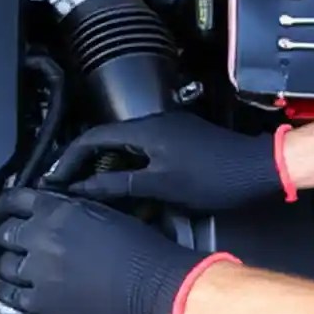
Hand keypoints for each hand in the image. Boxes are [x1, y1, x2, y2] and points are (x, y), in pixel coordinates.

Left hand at [0, 188, 236, 313]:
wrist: (157, 288)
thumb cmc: (144, 250)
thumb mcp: (107, 213)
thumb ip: (74, 209)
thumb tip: (58, 209)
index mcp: (59, 211)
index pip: (15, 199)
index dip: (6, 205)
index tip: (5, 209)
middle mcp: (42, 238)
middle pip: (4, 233)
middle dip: (7, 236)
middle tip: (10, 240)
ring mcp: (39, 272)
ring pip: (3, 264)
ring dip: (8, 263)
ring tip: (13, 265)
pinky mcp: (43, 303)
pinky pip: (9, 296)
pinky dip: (7, 290)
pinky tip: (12, 289)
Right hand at [43, 112, 291, 210]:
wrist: (257, 170)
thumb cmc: (216, 177)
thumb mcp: (161, 186)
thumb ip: (120, 185)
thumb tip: (85, 190)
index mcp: (144, 130)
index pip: (91, 138)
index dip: (68, 159)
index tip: (56, 178)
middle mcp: (153, 124)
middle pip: (104, 140)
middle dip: (82, 162)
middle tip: (66, 184)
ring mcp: (168, 131)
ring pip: (123, 146)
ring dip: (104, 165)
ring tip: (90, 188)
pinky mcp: (179, 141)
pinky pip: (141, 150)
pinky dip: (126, 166)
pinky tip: (125, 185)